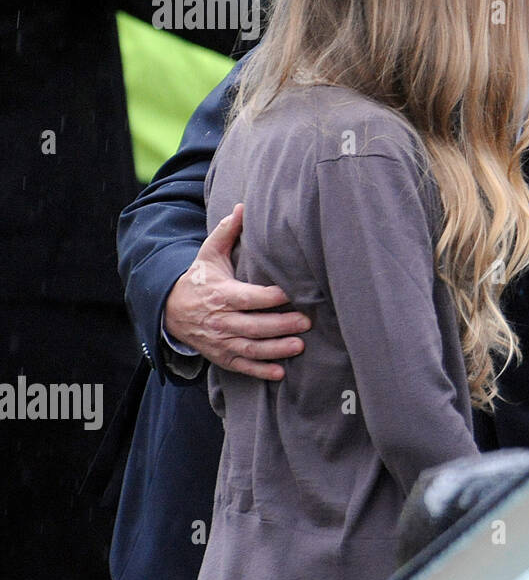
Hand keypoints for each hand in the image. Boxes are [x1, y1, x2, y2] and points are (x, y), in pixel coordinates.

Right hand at [163, 203, 310, 381]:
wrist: (169, 310)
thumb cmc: (199, 279)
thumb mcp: (208, 254)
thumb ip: (226, 232)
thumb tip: (242, 206)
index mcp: (221, 294)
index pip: (250, 297)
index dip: (272, 296)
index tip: (293, 292)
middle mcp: (221, 320)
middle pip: (254, 325)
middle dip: (281, 325)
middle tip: (307, 321)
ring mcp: (220, 341)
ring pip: (250, 348)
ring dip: (276, 349)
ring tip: (299, 345)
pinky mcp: (221, 356)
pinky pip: (241, 366)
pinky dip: (260, 371)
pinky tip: (280, 372)